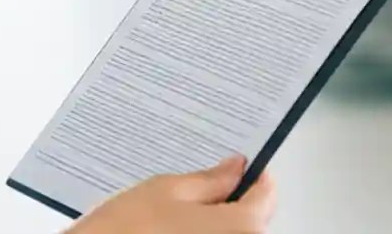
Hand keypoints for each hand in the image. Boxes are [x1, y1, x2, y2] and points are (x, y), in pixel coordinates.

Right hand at [66, 157, 276, 233]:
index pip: (266, 194)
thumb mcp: (166, 190)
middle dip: (228, 199)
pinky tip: (167, 228)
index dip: (253, 174)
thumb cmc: (125, 231)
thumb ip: (209, 180)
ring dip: (211, 220)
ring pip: (228, 233)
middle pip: (250, 219)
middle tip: (195, 185)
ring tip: (171, 212)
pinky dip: (196, 233)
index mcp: (242, 228)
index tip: (241, 164)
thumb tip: (234, 169)